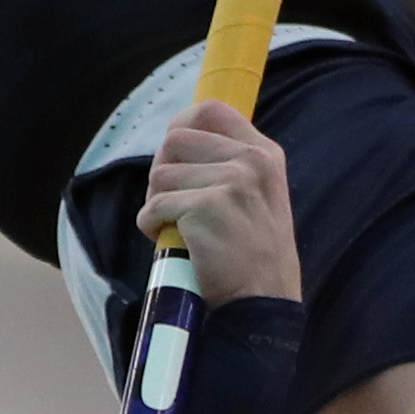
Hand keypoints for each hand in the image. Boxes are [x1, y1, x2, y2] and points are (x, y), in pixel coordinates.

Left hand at [141, 100, 300, 304]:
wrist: (262, 303)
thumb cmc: (254, 255)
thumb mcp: (261, 196)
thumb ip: (232, 164)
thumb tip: (178, 139)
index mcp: (264, 153)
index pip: (211, 110)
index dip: (182, 126)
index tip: (174, 154)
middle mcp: (251, 161)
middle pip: (175, 139)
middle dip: (162, 170)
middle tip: (171, 201)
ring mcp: (231, 182)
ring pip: (160, 175)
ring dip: (157, 203)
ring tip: (176, 226)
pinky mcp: (206, 208)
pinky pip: (153, 207)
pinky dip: (150, 225)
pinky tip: (167, 240)